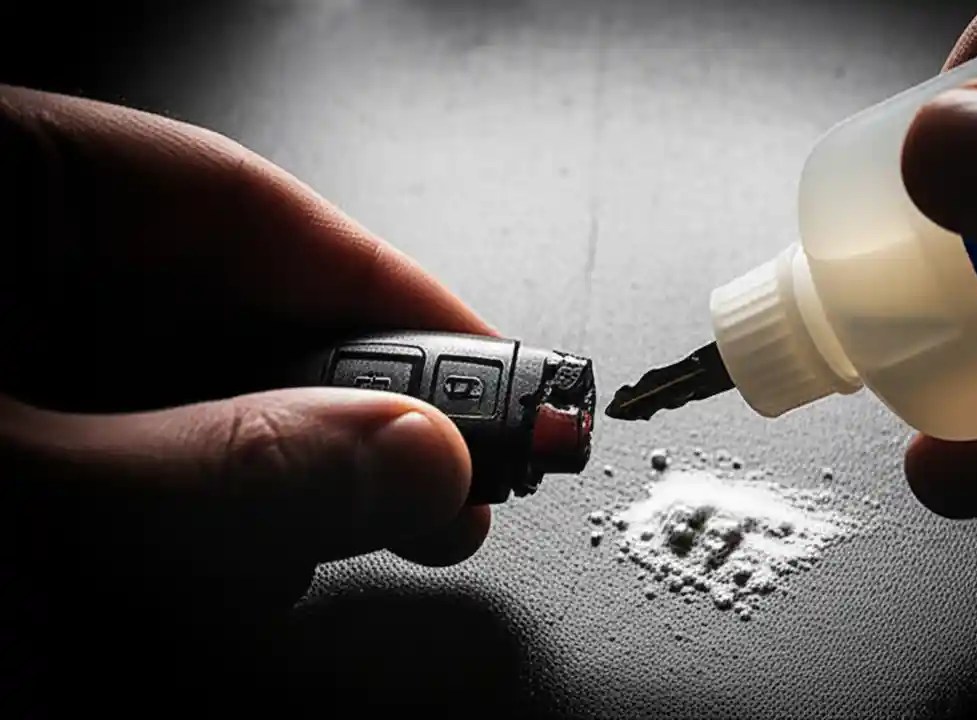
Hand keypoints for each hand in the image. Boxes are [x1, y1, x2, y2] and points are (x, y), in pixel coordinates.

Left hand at [0, 85, 494, 623]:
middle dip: (346, 410)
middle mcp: (20, 269)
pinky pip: (149, 463)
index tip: (487, 366)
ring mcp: (26, 365)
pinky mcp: (34, 442)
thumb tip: (411, 459)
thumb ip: (214, 465)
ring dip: (285, 480)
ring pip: (204, 399)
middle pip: (236, 308)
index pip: (238, 202)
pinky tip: (242, 562)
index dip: (380, 287)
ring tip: (353, 535)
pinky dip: (211, 519)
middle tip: (447, 481)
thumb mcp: (14, 477)